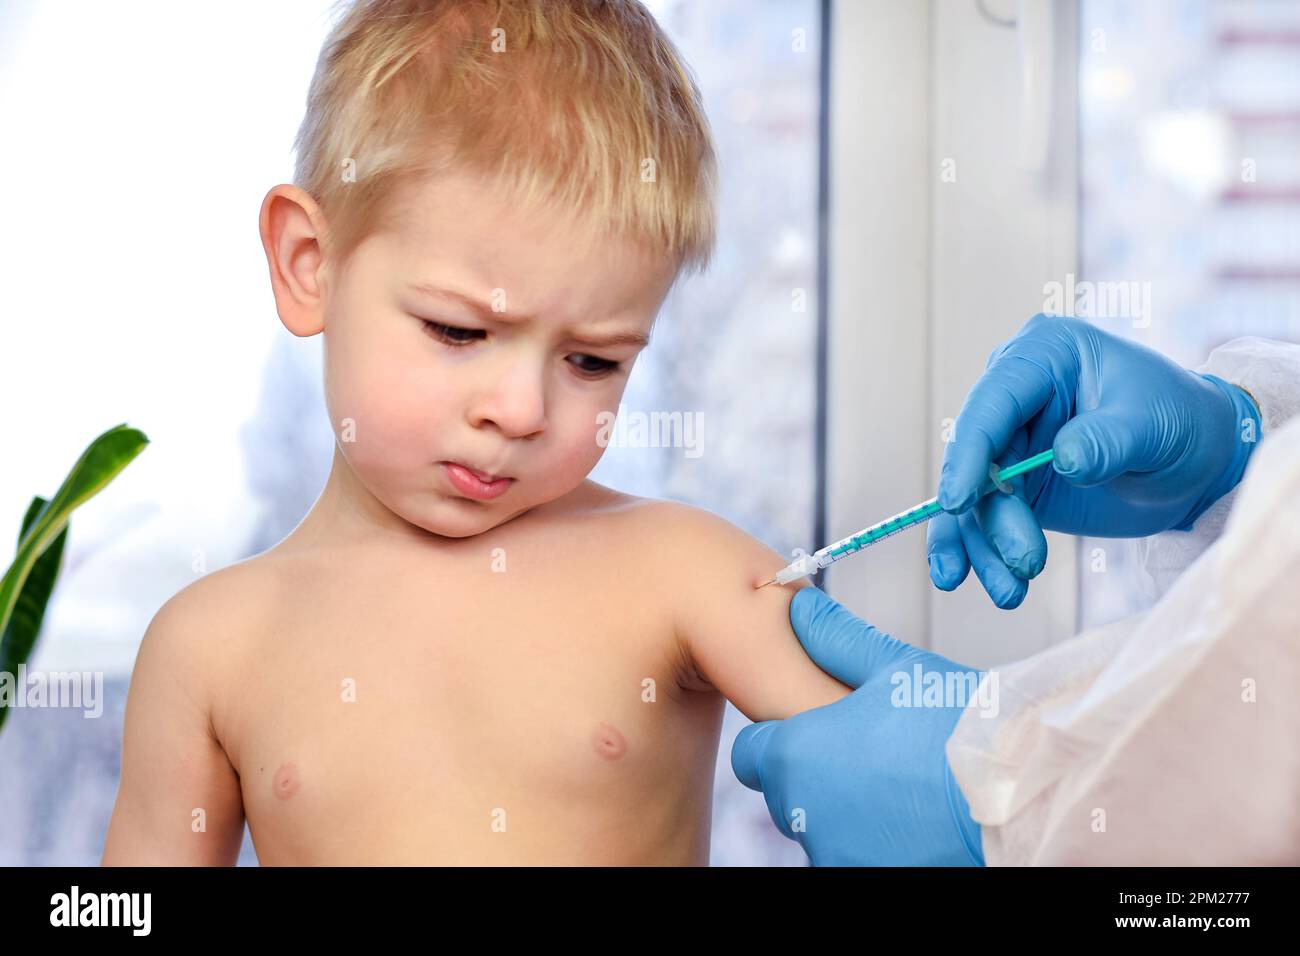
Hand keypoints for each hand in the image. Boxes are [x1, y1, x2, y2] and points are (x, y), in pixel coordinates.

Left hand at [731, 587, 984, 865]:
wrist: (1019, 788)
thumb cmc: (958, 726)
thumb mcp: (893, 668)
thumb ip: (836, 640)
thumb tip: (800, 608)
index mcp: (796, 757)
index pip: (751, 756)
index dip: (782, 740)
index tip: (820, 731)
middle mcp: (805, 815)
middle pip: (789, 796)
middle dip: (819, 777)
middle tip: (875, 754)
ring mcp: (837, 854)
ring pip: (825, 832)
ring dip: (851, 814)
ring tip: (905, 786)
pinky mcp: (874, 876)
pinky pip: (860, 854)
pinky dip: (881, 841)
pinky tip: (918, 820)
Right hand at [928, 314, 1260, 607]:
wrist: (1199, 462)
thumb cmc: (1181, 422)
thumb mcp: (1155, 425)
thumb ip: (1110, 439)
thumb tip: (1064, 460)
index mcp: (1043, 355)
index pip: (992, 403)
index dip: (970, 452)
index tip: (959, 503)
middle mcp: (1014, 396)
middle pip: (977, 459)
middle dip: (989, 517)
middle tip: (1023, 562)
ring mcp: (1009, 443)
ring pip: (973, 499)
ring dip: (984, 548)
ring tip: (1010, 593)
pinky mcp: (1012, 487)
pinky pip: (982, 521)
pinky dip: (979, 555)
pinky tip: (983, 585)